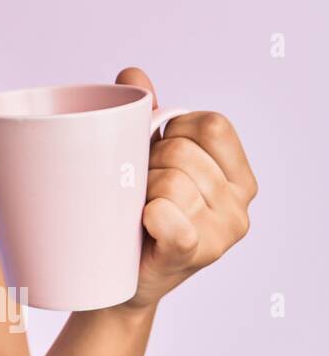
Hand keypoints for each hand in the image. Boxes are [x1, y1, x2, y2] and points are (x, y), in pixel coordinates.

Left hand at [112, 67, 257, 312]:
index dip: (172, 129)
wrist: (116, 280)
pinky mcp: (196, 254)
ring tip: (136, 212)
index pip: (211, 123)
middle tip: (138, 191)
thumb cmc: (133, 216)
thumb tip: (133, 74)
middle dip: (147, 164)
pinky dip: (150, 216)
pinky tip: (143, 225)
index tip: (152, 151)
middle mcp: (240, 202)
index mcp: (236, 174)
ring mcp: (223, 231)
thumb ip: (144, 116)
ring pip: (170, 182)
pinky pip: (169, 218)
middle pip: (182, 152)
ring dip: (140, 193)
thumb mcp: (144, 161)